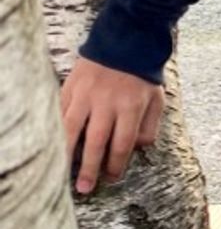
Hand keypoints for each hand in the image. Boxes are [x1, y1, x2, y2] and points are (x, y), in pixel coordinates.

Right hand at [60, 56, 163, 194]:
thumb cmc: (142, 75)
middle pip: (97, 142)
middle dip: (90, 168)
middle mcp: (107, 103)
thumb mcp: (157, 99)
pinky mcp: (71, 88)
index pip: (122, 144)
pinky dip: (56, 131)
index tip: (111, 178)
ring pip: (71, 129)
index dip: (116, 164)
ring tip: (62, 172)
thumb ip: (149, 126)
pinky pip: (60, 113)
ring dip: (67, 154)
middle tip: (85, 188)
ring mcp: (86, 95)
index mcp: (131, 107)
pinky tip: (55, 145)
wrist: (126, 40)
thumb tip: (138, 149)